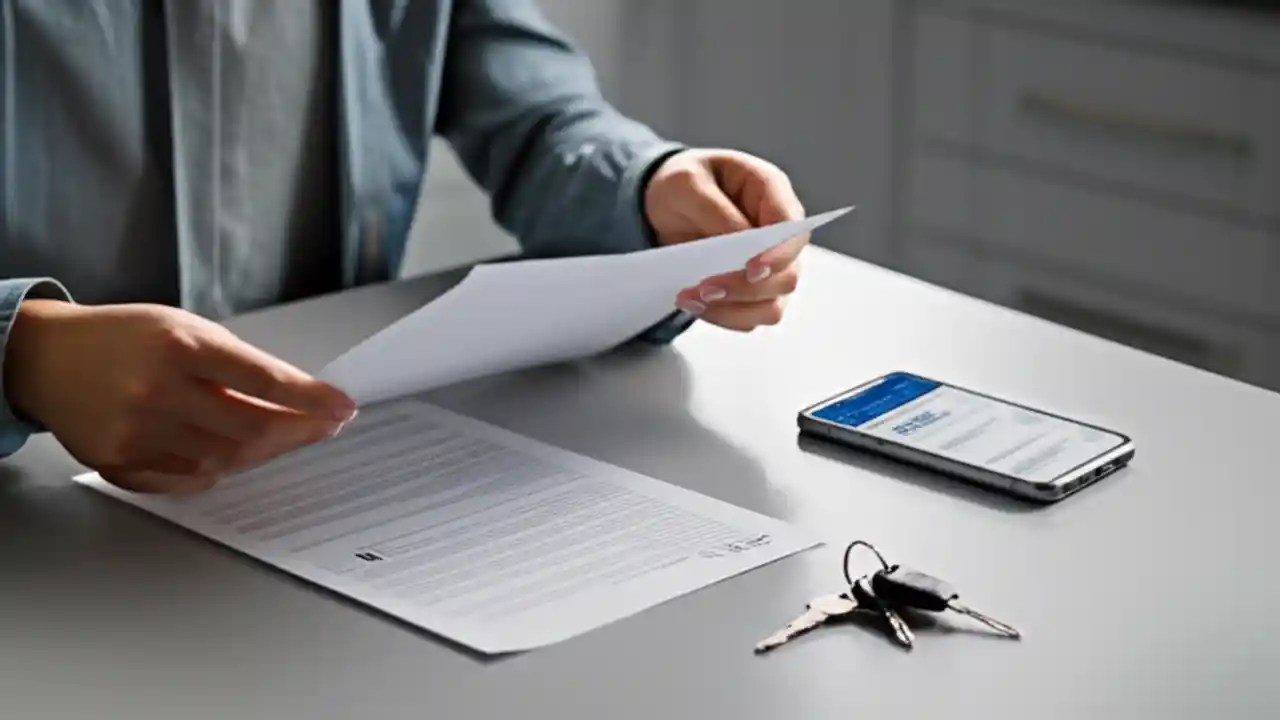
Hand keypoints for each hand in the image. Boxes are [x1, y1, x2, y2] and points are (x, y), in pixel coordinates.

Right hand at [4, 301, 355, 492]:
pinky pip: (189, 479)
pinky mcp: (119, 463)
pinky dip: (218, 467)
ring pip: (224, 460)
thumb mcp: (185, 330)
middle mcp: (156, 391)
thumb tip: (299, 400)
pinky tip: (228, 449)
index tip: (342, 407)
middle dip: (297, 430)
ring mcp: (135, 432)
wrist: (46, 359)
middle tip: (323, 426)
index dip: (310, 398)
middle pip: (250, 428)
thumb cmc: (127, 339)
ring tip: (276, 434)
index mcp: (178, 345)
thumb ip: (237, 364)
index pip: (262, 379)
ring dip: (261, 450)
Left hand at [644, 149, 806, 330]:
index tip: (750, 270)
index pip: (793, 230)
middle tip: (704, 288)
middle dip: (744, 288)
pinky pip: (748, 318)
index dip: (779, 254)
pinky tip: (693, 302)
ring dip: (731, 308)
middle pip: (786, 277)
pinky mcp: (752, 291)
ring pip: (770, 306)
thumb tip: (736, 245)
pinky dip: (721, 316)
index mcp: (771, 192)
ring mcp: (770, 266)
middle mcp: (779, 234)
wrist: (665, 204)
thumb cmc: (684, 183)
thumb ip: (716, 211)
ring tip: (690, 297)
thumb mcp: (687, 182)